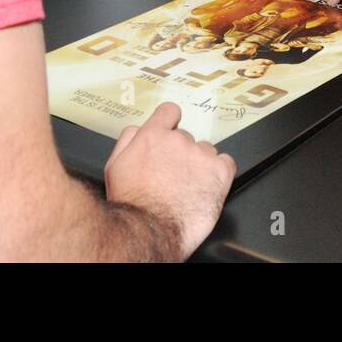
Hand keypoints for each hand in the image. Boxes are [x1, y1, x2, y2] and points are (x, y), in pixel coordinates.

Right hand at [104, 102, 236, 258]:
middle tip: (173, 175)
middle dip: (180, 154)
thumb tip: (140, 129)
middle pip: (186, 138)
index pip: (169, 112)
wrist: (149, 230)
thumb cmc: (131, 205)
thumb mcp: (115, 166)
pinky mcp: (220, 172)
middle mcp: (178, 141)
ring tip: (188, 186)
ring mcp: (201, 155)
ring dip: (199, 164)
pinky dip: (219, 173)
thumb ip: (129, 140)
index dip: (171, 121)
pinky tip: (207, 186)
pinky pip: (226, 163)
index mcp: (152, 136)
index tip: (171, 131)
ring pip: (205, 151)